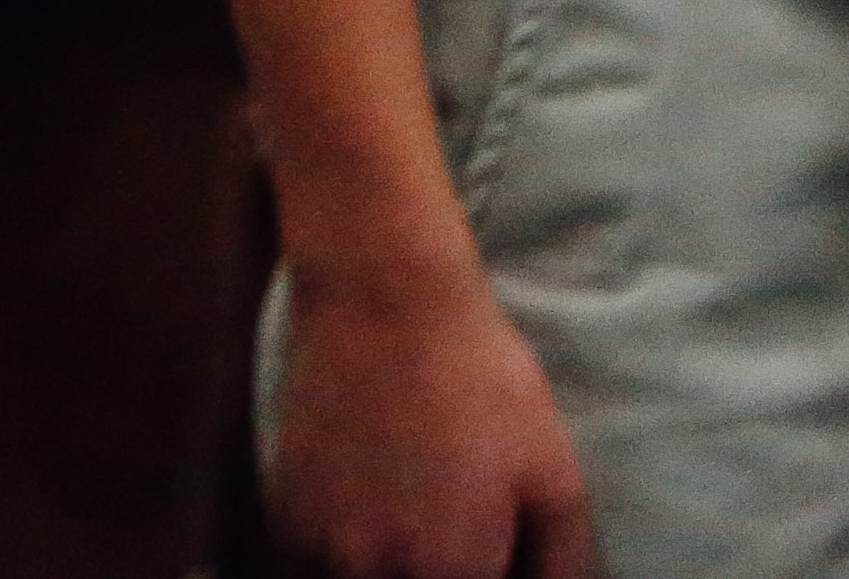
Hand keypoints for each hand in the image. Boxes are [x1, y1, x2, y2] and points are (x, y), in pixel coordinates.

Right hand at [269, 268, 595, 578]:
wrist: (383, 297)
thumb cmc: (481, 380)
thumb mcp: (555, 472)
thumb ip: (563, 563)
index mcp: (455, 572)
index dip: (485, 573)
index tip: (488, 551)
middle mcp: (381, 572)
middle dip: (439, 570)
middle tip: (453, 525)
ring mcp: (324, 545)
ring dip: (384, 568)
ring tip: (409, 516)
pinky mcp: (285, 509)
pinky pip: (312, 566)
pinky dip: (337, 556)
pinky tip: (365, 507)